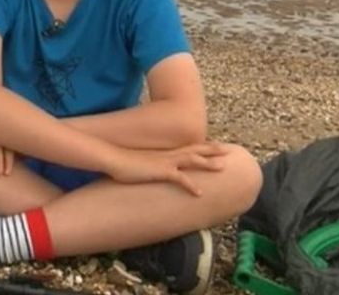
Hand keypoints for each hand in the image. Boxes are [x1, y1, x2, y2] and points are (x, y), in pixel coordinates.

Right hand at [107, 142, 230, 196]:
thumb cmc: (121, 162)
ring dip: (208, 163)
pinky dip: (191, 186)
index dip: (202, 146)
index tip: (214, 145)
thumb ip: (147, 165)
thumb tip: (147, 168)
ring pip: (192, 160)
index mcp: (163, 153)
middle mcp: (167, 155)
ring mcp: (165, 163)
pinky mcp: (160, 172)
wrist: (111, 159)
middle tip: (227, 149)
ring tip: (223, 167)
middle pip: (194, 150)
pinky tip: (200, 193)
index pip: (187, 148)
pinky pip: (180, 179)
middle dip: (211, 149)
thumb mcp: (138, 163)